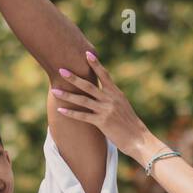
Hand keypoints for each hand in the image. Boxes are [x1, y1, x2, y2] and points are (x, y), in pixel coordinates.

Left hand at [53, 53, 164, 167]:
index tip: (86, 54)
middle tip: (61, 70)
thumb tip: (103, 90)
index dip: (95, 64)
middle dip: (74, 78)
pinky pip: (83, 116)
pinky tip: (60, 110)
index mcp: (116, 93)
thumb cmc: (130, 123)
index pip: (104, 75)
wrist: (138, 138)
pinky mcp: (102, 122)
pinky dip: (71, 113)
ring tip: (54, 91)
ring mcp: (105, 110)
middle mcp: (110, 99)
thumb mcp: (123, 106)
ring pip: (83, 100)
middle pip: (89, 85)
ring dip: (67, 95)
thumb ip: (112, 97)